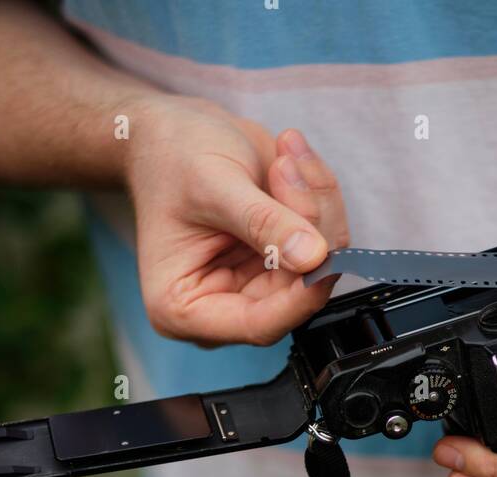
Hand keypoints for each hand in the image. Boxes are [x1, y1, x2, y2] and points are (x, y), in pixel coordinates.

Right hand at [122, 96, 348, 346]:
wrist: (171, 130)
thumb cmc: (171, 157)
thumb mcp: (213, 184)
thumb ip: (262, 223)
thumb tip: (313, 257)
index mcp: (184, 308)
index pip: (259, 325)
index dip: (299, 295)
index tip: (323, 253)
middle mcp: (225, 306)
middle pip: (297, 292)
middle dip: (307, 225)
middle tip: (287, 168)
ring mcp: (258, 285)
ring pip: (319, 265)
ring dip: (316, 203)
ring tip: (285, 156)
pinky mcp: (282, 262)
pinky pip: (325, 241)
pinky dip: (319, 197)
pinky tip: (292, 160)